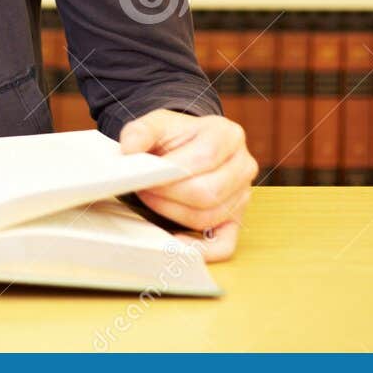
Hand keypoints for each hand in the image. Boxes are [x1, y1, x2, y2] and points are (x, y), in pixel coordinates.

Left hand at [118, 109, 255, 261]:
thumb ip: (141, 131)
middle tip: (144, 188)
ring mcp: (243, 196)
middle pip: (207, 192)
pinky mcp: (236, 220)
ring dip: (172, 213)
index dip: (171, 171)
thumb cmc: (176, 138)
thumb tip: (129, 149)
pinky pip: (224, 245)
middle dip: (168, 194)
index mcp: (228, 135)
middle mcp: (243, 165)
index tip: (146, 173)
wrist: (188, 146)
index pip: (204, 158)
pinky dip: (200, 249)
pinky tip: (176, 241)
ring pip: (208, 217)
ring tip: (152, 199)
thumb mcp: (158, 123)